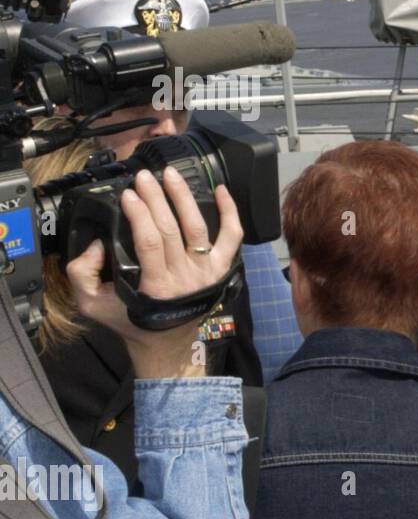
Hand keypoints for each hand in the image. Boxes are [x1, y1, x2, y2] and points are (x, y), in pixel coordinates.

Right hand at [67, 167, 243, 378]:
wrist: (168, 344)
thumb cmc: (131, 321)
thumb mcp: (93, 304)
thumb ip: (83, 274)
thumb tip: (96, 244)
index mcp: (155, 286)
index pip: (149, 241)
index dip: (140, 214)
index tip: (128, 194)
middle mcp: (185, 277)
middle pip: (172, 229)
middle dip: (156, 198)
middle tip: (144, 177)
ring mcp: (207, 271)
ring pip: (199, 227)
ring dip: (184, 198)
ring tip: (170, 175)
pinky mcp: (222, 268)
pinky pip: (232, 238)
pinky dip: (231, 212)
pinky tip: (221, 189)